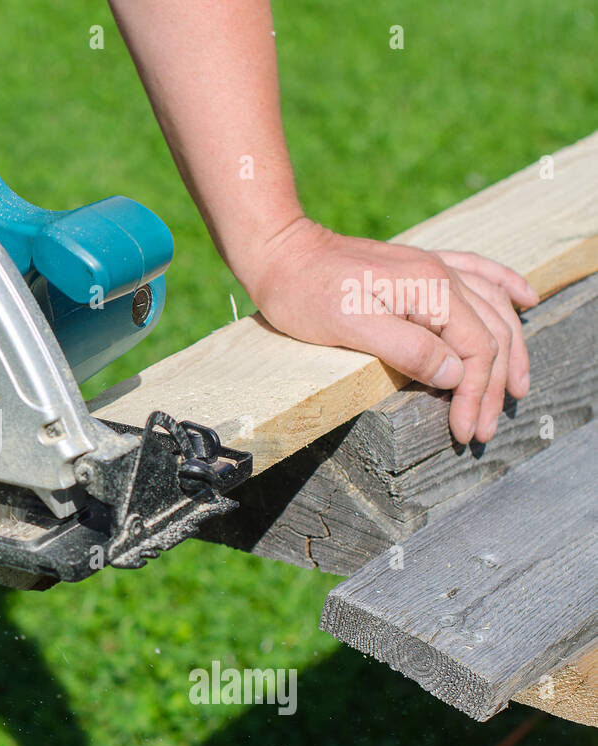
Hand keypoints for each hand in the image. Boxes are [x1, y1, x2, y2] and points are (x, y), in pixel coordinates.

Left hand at [243, 217, 537, 443]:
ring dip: (511, 351)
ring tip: (518, 388)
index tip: (466, 431)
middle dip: (494, 387)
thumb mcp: (349, 328)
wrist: (280, 252)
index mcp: (430, 290)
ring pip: (494, 309)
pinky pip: (480, 273)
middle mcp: (441, 275)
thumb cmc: (304, 293)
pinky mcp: (420, 267)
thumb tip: (457, 374)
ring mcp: (433, 267)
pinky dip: (508, 288)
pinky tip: (527, 299)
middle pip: (491, 335)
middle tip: (484, 429)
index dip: (476, 395)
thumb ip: (406, 350)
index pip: (476, 350)